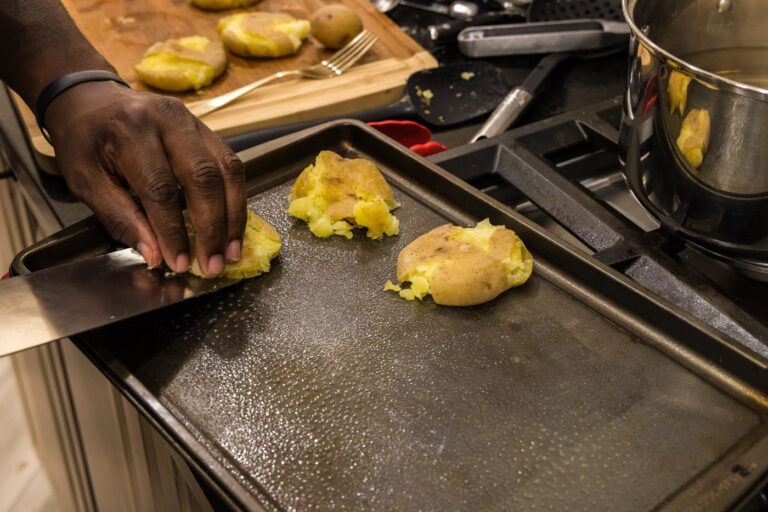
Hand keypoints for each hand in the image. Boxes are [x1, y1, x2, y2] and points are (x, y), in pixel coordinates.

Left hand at [43, 80, 246, 276]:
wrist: (91, 99)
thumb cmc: (84, 142)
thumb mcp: (86, 180)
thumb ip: (120, 217)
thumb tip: (155, 255)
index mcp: (130, 130)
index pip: (160, 188)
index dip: (173, 230)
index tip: (179, 263)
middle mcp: (168, 120)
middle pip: (203, 178)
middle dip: (212, 227)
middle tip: (214, 264)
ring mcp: (194, 121)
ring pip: (227, 170)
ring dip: (233, 216)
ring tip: (232, 251)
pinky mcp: (208, 130)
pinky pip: (232, 165)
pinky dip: (236, 199)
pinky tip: (233, 226)